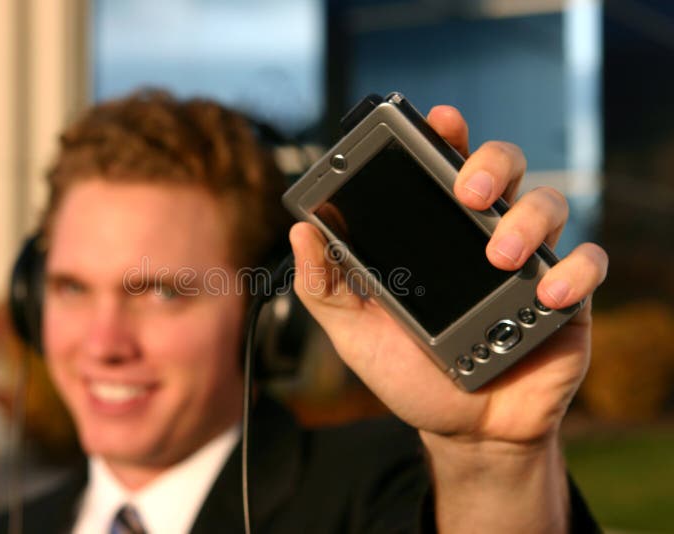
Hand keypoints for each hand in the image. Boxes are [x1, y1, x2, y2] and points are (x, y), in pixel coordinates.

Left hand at [288, 105, 607, 445]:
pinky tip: (549, 293)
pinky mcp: (566, 300)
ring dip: (525, 219)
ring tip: (498, 257)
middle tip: (466, 192)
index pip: (445, 165)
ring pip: (549, 204)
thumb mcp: (355, 330)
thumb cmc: (407, 373)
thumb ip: (326, 285)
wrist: (459, 430)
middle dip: (490, 164)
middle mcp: (485, 234)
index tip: (438, 120)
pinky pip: (589, 265)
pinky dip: (575, 271)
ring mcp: (529, 263)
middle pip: (504, 167)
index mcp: (436, 231)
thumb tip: (301, 232)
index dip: (446, 134)